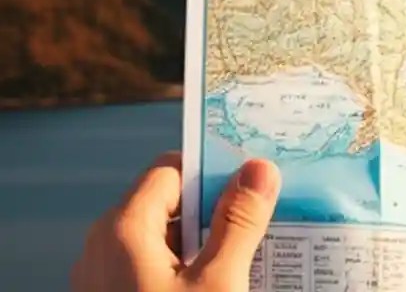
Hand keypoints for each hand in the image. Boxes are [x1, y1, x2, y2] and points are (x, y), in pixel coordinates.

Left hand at [72, 152, 280, 291]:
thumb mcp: (218, 281)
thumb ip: (239, 222)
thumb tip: (259, 169)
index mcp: (123, 228)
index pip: (171, 169)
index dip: (215, 171)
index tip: (253, 181)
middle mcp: (103, 245)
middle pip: (167, 203)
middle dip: (215, 209)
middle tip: (260, 220)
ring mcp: (102, 276)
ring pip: (161, 238)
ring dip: (203, 243)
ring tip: (245, 256)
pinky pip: (150, 267)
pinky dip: (183, 268)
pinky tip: (216, 283)